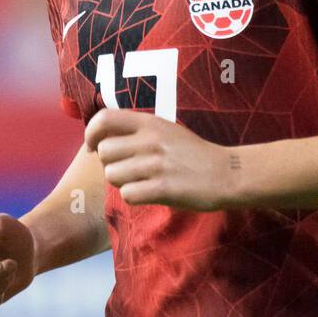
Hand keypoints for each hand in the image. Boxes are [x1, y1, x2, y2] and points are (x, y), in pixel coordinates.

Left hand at [85, 107, 233, 210]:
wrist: (226, 173)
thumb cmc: (193, 153)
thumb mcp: (166, 130)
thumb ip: (137, 131)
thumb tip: (102, 138)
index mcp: (150, 122)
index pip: (104, 119)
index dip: (91, 133)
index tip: (92, 146)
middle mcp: (150, 140)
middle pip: (104, 152)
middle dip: (109, 164)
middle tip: (127, 169)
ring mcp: (156, 164)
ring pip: (112, 175)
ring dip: (122, 182)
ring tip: (141, 182)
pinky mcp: (162, 188)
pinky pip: (127, 194)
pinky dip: (134, 197)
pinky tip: (149, 193)